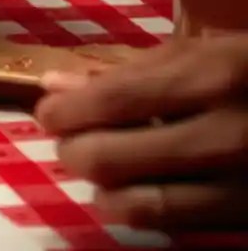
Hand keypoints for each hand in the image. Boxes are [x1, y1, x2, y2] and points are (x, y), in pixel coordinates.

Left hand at [36, 37, 247, 230]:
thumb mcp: (207, 52)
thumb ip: (131, 69)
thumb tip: (56, 85)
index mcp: (216, 75)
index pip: (111, 101)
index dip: (63, 111)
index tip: (49, 111)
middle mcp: (229, 134)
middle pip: (110, 157)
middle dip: (73, 149)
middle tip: (69, 140)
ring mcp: (244, 184)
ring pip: (136, 203)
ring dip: (99, 187)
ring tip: (95, 169)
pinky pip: (175, 225)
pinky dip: (136, 210)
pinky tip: (129, 193)